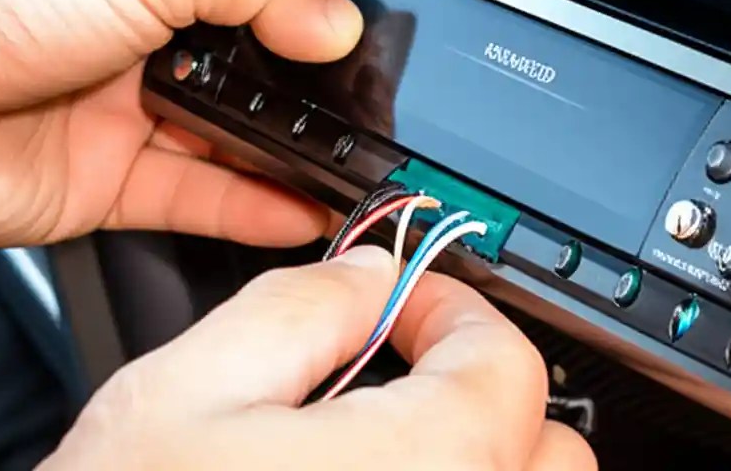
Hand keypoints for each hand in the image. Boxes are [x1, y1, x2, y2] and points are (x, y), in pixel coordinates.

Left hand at [0, 0, 362, 246]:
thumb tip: (334, 21)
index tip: (356, 3)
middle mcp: (133, 5)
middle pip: (250, 39)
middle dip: (306, 69)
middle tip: (366, 97)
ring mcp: (119, 91)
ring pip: (232, 125)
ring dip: (291, 144)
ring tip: (356, 160)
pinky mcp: (103, 170)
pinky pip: (198, 191)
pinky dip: (253, 203)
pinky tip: (303, 204)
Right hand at [38, 246, 596, 469]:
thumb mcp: (185, 393)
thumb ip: (298, 310)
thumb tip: (369, 277)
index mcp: (426, 463)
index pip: (505, 359)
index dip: (452, 310)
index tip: (406, 307)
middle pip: (545, 445)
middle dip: (482, 390)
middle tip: (403, 374)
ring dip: (482, 459)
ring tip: (389, 446)